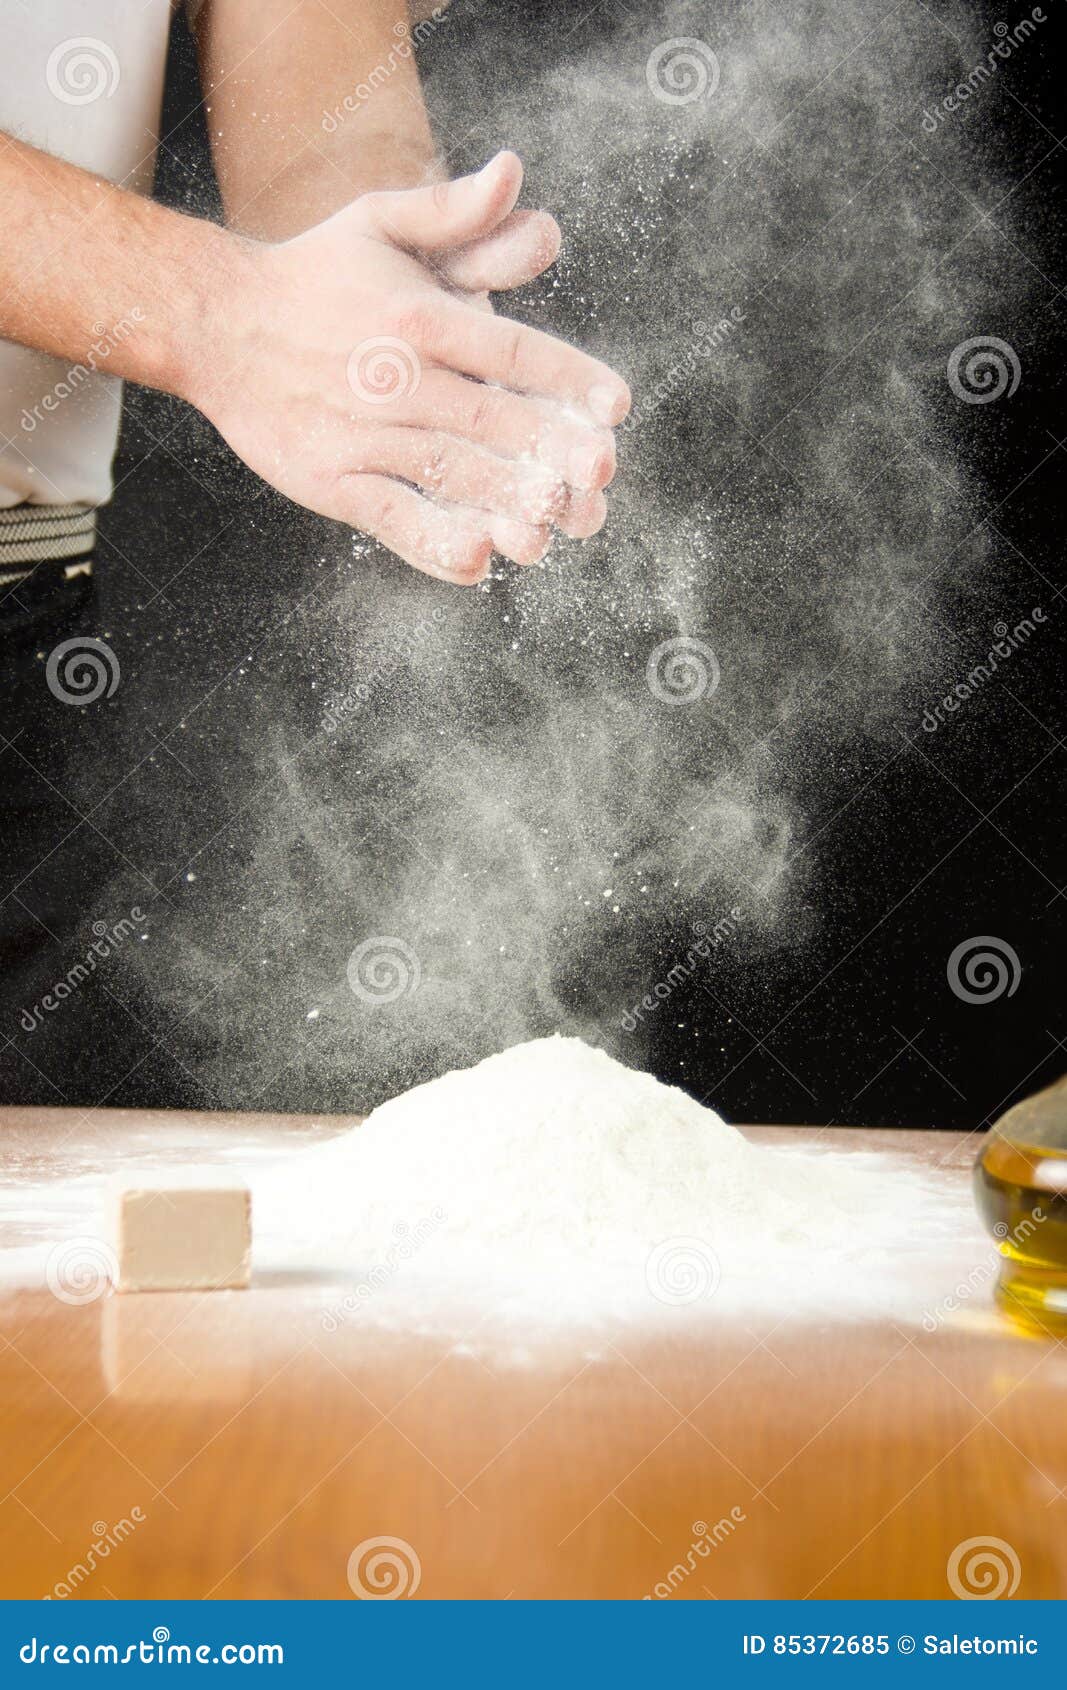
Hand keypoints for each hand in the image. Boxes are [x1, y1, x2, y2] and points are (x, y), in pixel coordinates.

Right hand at [193, 153, 629, 583]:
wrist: (216, 325)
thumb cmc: (314, 275)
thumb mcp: (379, 223)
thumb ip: (454, 211)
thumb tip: (515, 172)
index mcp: (418, 318)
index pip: (511, 352)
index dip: (569, 380)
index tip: (615, 408)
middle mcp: (395, 379)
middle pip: (490, 423)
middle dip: (552, 454)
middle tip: (603, 479)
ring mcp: (362, 435)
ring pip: (448, 477)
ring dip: (506, 506)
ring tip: (556, 528)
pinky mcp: (331, 480)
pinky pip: (391, 519)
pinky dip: (434, 545)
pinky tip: (479, 563)